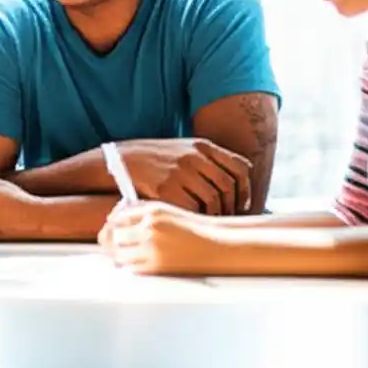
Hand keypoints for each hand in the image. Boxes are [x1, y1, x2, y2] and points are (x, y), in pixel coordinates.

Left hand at [104, 201, 222, 274]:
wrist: (214, 246)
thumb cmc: (189, 228)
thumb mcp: (164, 211)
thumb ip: (138, 212)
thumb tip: (112, 218)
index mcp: (152, 212)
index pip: (118, 217)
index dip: (113, 223)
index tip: (112, 226)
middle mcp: (150, 229)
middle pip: (114, 236)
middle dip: (111, 238)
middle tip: (114, 241)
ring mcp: (153, 249)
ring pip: (119, 254)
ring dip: (119, 253)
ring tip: (126, 252)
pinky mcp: (157, 267)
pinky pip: (131, 268)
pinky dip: (130, 265)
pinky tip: (136, 261)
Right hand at [116, 139, 252, 215]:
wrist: (122, 160)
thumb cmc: (155, 159)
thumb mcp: (184, 149)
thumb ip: (209, 159)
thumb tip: (236, 179)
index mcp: (202, 146)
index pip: (239, 167)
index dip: (246, 188)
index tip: (243, 203)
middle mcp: (194, 157)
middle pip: (227, 185)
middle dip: (232, 206)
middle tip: (228, 218)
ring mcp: (180, 171)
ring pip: (213, 198)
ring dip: (216, 214)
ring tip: (210, 221)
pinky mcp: (166, 187)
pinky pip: (192, 207)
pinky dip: (197, 216)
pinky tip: (193, 220)